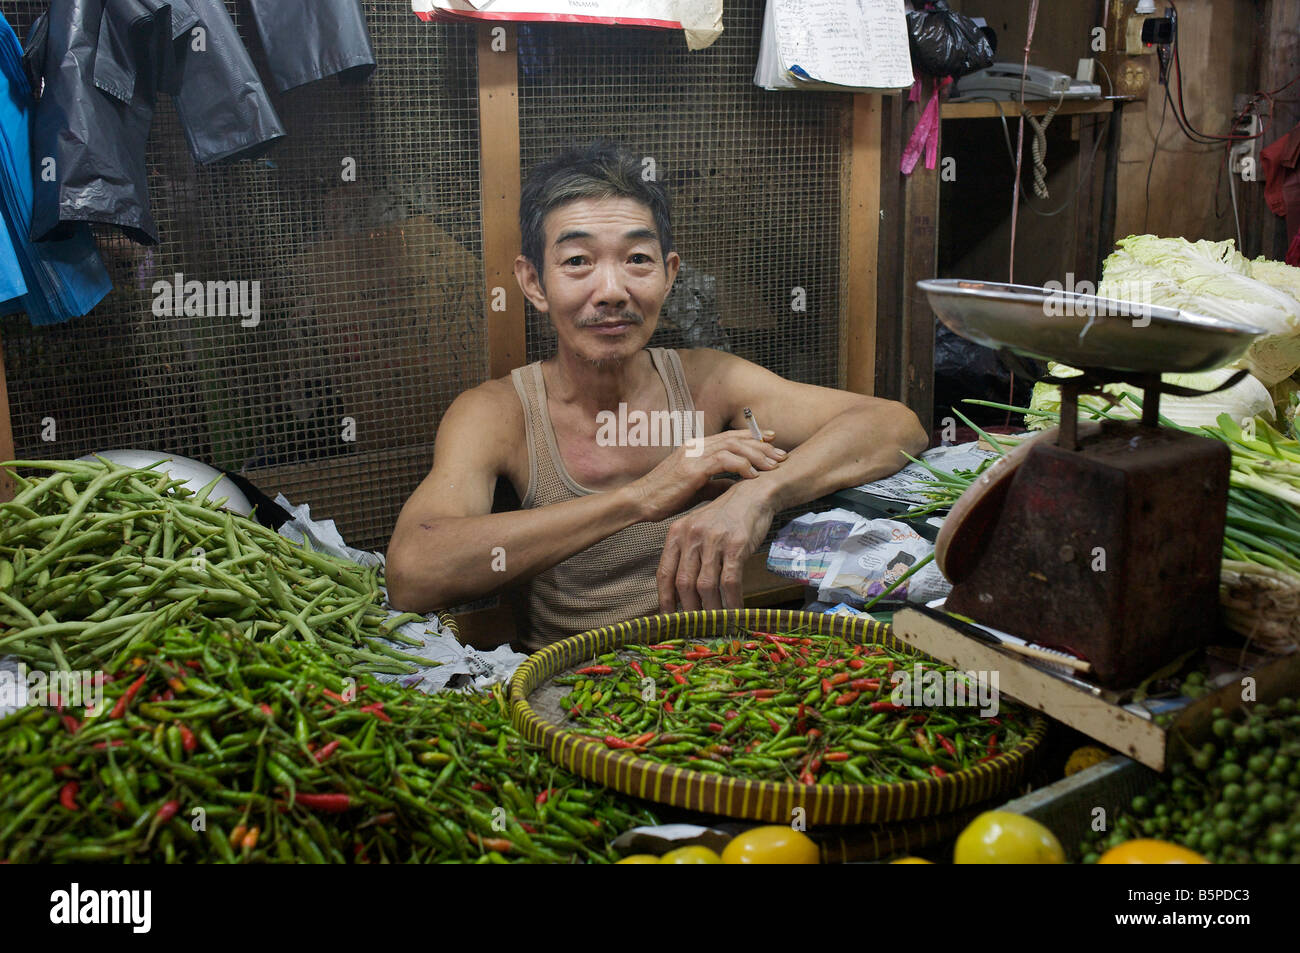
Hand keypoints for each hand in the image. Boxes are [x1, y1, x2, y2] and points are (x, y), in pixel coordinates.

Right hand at [626, 429, 784, 522]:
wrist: (640, 501)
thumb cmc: (665, 497)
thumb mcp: (697, 489)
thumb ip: (717, 485)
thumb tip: (737, 487)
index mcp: (697, 447)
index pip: (731, 436)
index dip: (754, 437)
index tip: (772, 442)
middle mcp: (697, 445)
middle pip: (737, 438)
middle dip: (762, 446)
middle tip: (782, 455)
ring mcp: (694, 454)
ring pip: (734, 446)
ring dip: (757, 455)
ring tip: (773, 466)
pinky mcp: (692, 467)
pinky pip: (724, 461)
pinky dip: (742, 466)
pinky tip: (754, 475)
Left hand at [657, 481, 776, 612]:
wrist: (755, 494)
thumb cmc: (727, 515)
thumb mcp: (699, 529)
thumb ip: (688, 554)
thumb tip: (682, 589)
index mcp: (677, 533)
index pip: (664, 573)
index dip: (664, 600)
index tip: (668, 618)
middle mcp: (692, 537)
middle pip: (683, 584)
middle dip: (689, 610)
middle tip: (695, 627)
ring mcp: (714, 541)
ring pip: (705, 587)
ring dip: (710, 610)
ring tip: (715, 623)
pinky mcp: (736, 546)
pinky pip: (729, 582)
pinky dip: (731, 601)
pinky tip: (735, 611)